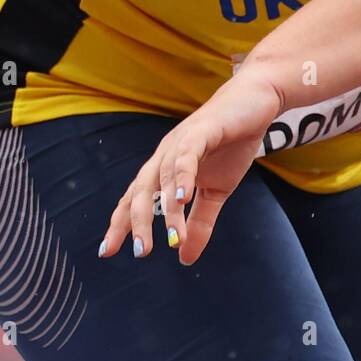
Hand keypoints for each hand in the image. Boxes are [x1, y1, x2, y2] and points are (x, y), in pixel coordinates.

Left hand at [98, 70, 283, 265]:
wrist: (256, 102)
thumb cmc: (232, 143)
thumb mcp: (217, 191)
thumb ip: (200, 222)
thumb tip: (184, 258)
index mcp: (163, 169)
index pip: (135, 199)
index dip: (120, 224)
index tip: (105, 252)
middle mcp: (164, 155)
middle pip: (140, 190)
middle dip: (136, 222)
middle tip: (141, 252)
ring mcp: (180, 141)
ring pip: (164, 178)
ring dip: (168, 210)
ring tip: (172, 238)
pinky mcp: (201, 130)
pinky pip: (186, 155)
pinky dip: (182, 177)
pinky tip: (182, 199)